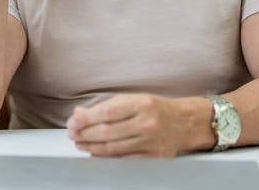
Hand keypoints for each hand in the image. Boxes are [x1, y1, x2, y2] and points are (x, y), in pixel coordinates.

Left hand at [66, 93, 215, 157]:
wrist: (186, 122)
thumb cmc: (156, 108)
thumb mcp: (134, 99)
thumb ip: (107, 107)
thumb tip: (80, 114)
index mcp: (142, 103)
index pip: (107, 113)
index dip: (86, 119)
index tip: (73, 121)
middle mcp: (148, 123)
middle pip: (108, 132)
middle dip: (85, 134)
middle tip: (72, 133)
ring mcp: (151, 141)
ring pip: (113, 148)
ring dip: (91, 147)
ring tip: (80, 143)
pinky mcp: (154, 157)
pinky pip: (124, 159)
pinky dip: (106, 157)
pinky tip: (95, 153)